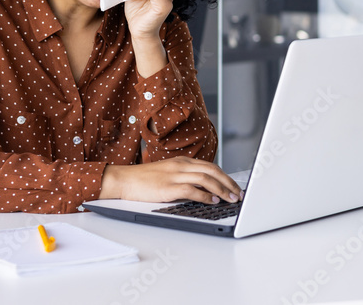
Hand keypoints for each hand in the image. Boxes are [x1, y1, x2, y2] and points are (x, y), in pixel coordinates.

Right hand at [100, 157, 241, 204]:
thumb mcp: (168, 173)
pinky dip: (206, 195)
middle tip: (238, 194)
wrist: (124, 180)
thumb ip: (184, 177)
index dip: (225, 177)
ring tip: (231, 199)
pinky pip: (192, 190)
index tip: (234, 187)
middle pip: (212, 171)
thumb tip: (204, 189)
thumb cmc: (144, 180)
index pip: (210, 166)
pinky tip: (213, 201)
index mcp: (182, 161)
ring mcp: (174, 175)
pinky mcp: (168, 187)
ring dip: (222, 189)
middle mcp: (181, 165)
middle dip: (228, 183)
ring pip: (206, 179)